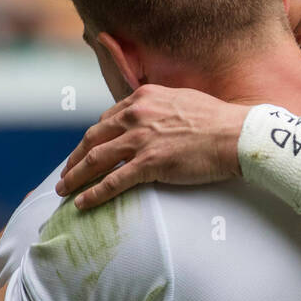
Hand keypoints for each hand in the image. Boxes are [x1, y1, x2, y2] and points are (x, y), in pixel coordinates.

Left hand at [56, 85, 246, 209]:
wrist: (236, 135)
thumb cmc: (218, 121)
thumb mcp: (182, 100)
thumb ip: (162, 107)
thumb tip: (158, 117)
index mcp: (143, 98)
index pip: (107, 119)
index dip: (94, 138)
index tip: (87, 151)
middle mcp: (136, 115)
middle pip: (93, 137)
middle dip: (75, 158)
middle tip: (66, 173)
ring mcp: (140, 140)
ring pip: (96, 159)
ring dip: (75, 176)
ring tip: (64, 190)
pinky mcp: (149, 163)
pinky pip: (113, 181)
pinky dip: (93, 193)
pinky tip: (82, 203)